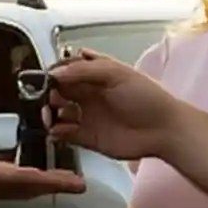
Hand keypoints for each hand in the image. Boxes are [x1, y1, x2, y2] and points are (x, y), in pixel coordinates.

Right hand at [0, 117, 85, 202]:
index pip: (24, 179)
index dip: (50, 181)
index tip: (74, 182)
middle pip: (28, 189)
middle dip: (53, 186)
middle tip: (78, 183)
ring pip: (20, 191)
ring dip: (42, 186)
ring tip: (62, 180)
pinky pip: (10, 187)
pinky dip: (27, 183)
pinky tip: (34, 175)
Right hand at [45, 49, 183, 160]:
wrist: (163, 130)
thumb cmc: (146, 97)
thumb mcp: (116, 73)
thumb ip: (84, 70)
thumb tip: (55, 73)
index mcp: (95, 75)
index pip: (66, 70)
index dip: (54, 74)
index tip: (44, 79)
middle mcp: (88, 94)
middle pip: (58, 92)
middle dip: (48, 94)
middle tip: (47, 98)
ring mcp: (86, 116)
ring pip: (58, 113)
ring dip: (49, 113)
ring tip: (50, 115)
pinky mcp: (87, 137)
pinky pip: (64, 134)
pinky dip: (56, 132)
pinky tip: (57, 130)